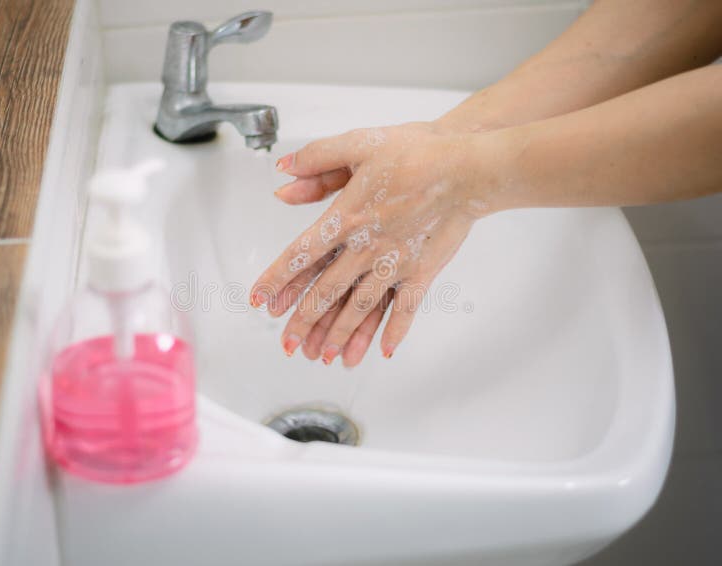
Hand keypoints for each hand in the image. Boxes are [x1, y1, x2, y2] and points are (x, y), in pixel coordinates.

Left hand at [251, 122, 492, 365]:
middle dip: (304, 320)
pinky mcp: (422, 271)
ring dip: (340, 333)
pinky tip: (384, 351)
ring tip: (324, 356)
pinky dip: (395, 331)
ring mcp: (395, 264)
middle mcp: (366, 247)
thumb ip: (317, 158)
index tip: (260, 300)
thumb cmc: (417, 151)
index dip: (277, 279)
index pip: (301, 255)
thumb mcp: (358, 144)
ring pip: (360, 306)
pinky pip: (406, 308)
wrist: (466, 166)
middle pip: (326, 291)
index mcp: (346, 217)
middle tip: (288, 343)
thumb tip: (283, 171)